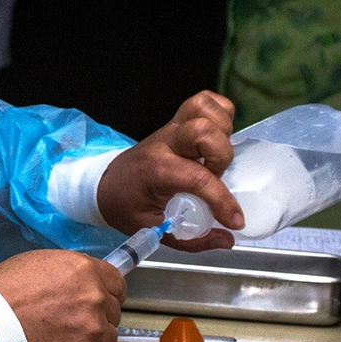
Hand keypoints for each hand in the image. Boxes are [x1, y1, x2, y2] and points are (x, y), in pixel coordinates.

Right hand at [0, 249, 124, 341]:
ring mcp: (93, 332)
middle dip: (94, 319)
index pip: (118, 284)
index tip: (93, 303)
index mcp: (86, 271)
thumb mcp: (40, 263)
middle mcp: (96, 299)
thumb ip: (70, 273)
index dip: (105, 294)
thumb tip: (83, 283)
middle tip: (67, 324)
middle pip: (113, 313)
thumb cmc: (2, 290)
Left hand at [96, 90, 242, 251]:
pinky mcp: (177, 122)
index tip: (235, 221)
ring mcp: (171, 129)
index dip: (222, 201)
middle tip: (216, 175)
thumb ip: (192, 239)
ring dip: (221, 130)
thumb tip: (227, 240)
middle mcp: (165, 143)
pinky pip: (203, 101)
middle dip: (221, 155)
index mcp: (156, 170)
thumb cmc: (128, 206)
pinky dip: (219, 112)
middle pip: (202, 130)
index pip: (198, 178)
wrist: (105, 185)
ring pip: (204, 108)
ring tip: (216, 156)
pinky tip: (219, 135)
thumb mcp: (153, 230)